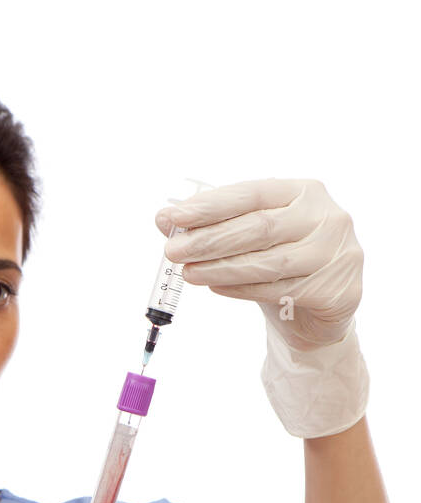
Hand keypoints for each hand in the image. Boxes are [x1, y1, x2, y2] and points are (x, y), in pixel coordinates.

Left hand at [155, 179, 369, 437]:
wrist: (320, 311)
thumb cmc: (283, 264)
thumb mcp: (255, 238)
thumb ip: (220, 225)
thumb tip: (167, 220)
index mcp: (306, 192)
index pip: (252, 193)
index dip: (210, 205)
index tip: (171, 217)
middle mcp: (327, 217)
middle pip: (259, 227)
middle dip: (209, 239)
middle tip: (172, 250)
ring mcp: (335, 254)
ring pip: (268, 261)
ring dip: (220, 268)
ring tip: (188, 273)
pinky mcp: (335, 291)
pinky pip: (279, 290)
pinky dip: (241, 289)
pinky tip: (216, 287)